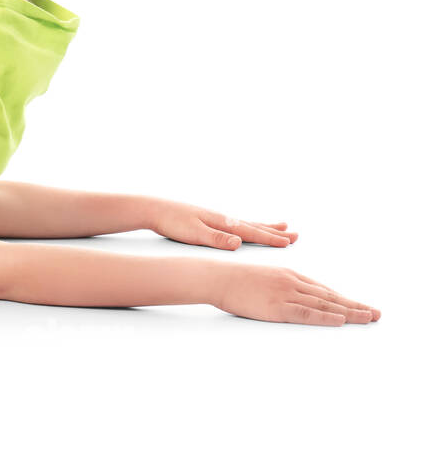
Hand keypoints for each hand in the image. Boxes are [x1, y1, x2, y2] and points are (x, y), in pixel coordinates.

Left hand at [150, 200, 297, 250]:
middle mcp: (223, 219)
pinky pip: (236, 224)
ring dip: (265, 226)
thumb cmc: (172, 222)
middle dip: (275, 232)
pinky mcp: (209, 220)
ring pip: (247, 223)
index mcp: (222, 223)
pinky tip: (248, 226)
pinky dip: (249, 225)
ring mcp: (217, 218)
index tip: (289, 242)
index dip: (270, 238)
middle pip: (255, 226)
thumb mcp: (194, 233)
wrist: (154, 209)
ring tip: (282, 225)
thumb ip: (217, 238)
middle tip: (296, 234)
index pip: (251, 232)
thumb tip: (239, 242)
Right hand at [212, 263, 379, 325]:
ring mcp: (286, 294)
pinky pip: (307, 314)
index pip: (323, 290)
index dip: (343, 299)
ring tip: (368, 318)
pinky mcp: (278, 307)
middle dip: (355, 305)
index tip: (359, 305)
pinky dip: (326, 317)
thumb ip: (278, 286)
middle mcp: (293, 282)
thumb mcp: (262, 278)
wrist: (217, 277)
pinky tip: (341, 320)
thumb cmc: (234, 279)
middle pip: (330, 297)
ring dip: (349, 312)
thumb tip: (289, 298)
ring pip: (325, 305)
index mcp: (289, 275)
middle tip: (376, 313)